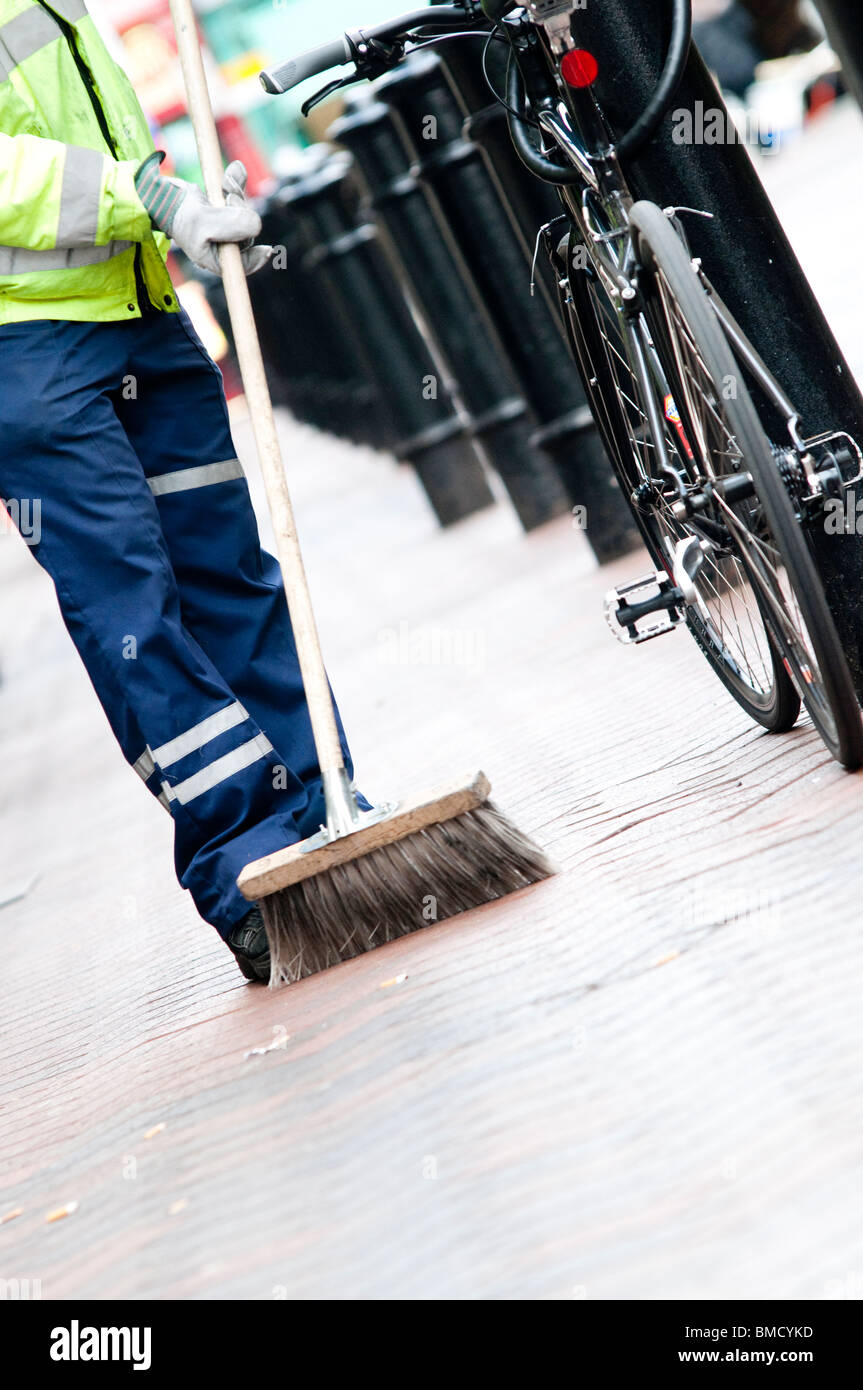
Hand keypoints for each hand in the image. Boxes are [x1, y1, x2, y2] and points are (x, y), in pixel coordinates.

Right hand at [135, 153, 272, 276]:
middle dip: (241, 211)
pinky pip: (236, 197)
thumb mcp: (203, 222)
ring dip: (237, 194)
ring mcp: (223, 226)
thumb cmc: (180, 214)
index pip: (243, 263)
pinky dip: (235, 184)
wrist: (163, 195)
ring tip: (226, 183)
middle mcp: (222, 245)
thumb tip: (257, 224)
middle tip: (228, 196)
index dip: (257, 257)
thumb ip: (230, 224)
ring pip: (243, 213)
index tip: (268, 249)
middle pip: (246, 232)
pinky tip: (235, 171)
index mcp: (216, 259)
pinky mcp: (222, 208)